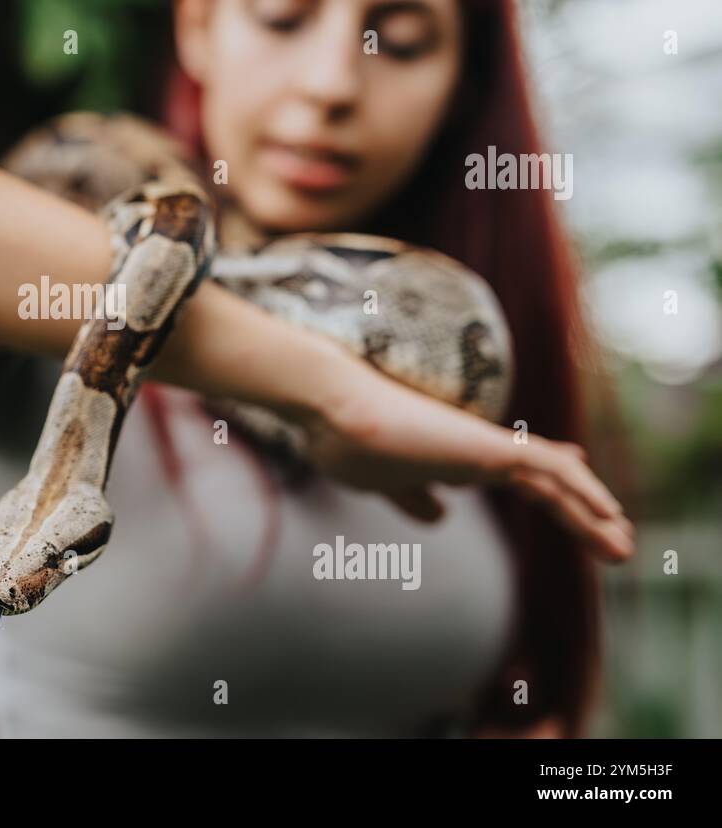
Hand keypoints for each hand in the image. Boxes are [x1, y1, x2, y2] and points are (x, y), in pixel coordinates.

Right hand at [295, 358, 634, 562]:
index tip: (577, 487)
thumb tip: (439, 516)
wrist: (333, 409)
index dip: (549, 482)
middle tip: (614, 539)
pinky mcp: (485, 447)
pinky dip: (582, 491)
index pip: (512, 468)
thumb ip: (412, 496)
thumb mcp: (382, 482)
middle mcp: (473, 448)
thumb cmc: (345, 441)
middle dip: (579, 514)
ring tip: (623, 547)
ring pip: (554, 481)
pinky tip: (608, 514)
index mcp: (449, 455)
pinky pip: (548, 468)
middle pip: (541, 481)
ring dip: (592, 516)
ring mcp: (481, 446)